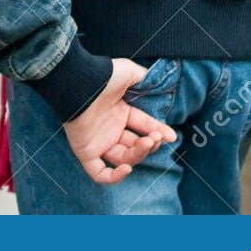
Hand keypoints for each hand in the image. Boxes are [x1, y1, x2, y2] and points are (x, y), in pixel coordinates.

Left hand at [62, 57, 177, 184]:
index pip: (143, 127)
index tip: (171, 135)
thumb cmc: (103, 76)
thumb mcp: (130, 72)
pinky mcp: (85, 152)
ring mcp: (98, 142)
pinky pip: (99, 174)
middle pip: (135, 146)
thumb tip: (159, 87)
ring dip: (139, 154)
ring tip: (146, 142)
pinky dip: (114, 177)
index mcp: (119, 112)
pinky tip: (127, 168)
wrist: (80, 81)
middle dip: (150, 144)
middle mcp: (110, 129)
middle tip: (154, 138)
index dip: (158, 131)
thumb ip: (145, 80)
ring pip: (124, 159)